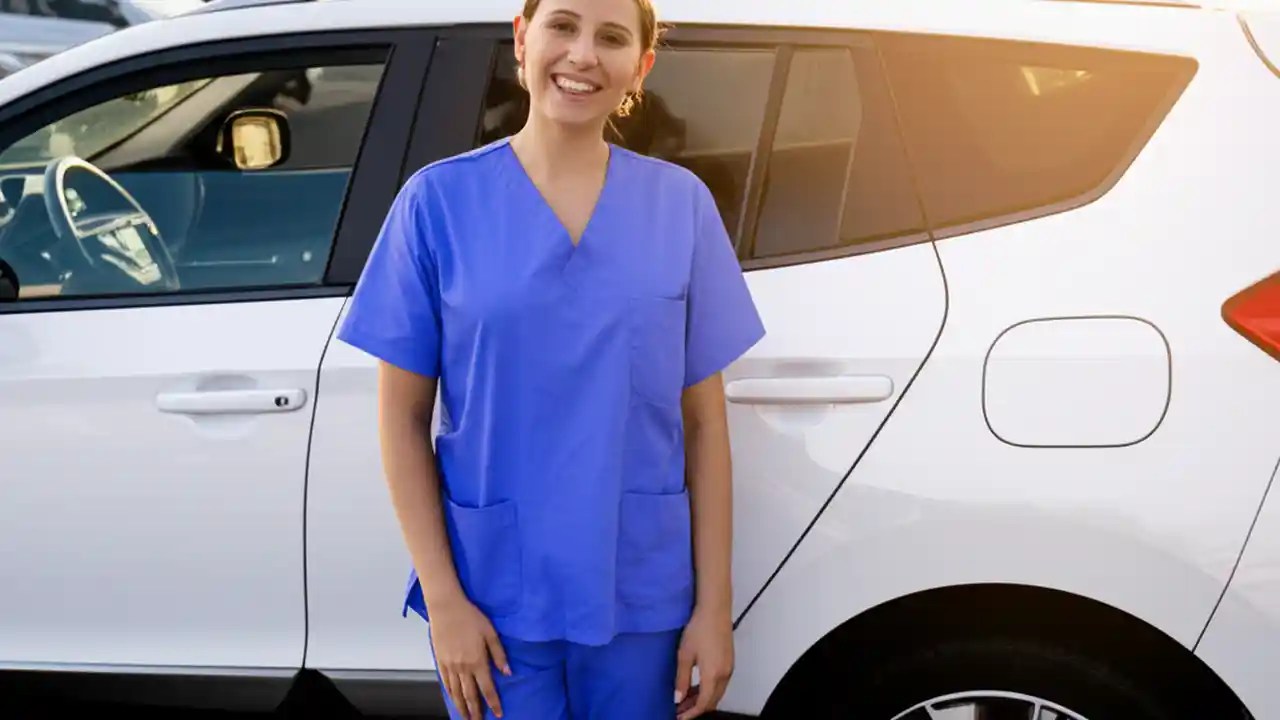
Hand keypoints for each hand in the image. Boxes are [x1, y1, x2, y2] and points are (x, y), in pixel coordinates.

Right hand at [428, 595, 511, 719]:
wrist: (446, 607)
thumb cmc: (470, 617)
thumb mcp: (491, 633)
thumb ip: (499, 654)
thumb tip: (507, 672)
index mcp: (477, 661)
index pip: (487, 688)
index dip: (493, 702)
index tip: (498, 713)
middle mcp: (463, 667)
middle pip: (470, 695)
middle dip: (476, 711)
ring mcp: (450, 665)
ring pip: (456, 692)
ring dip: (462, 707)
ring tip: (466, 717)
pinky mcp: (441, 661)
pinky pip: (446, 682)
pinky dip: (450, 694)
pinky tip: (453, 699)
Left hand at [675, 605, 734, 718]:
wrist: (715, 609)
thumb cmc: (699, 628)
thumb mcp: (685, 655)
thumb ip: (682, 679)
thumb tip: (678, 698)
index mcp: (713, 675)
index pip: (703, 704)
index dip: (691, 714)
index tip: (679, 717)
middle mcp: (725, 674)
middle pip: (712, 701)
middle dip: (696, 709)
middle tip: (680, 710)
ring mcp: (729, 668)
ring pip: (717, 693)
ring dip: (703, 699)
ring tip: (685, 700)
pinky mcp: (729, 661)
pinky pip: (720, 683)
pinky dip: (709, 689)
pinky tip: (697, 686)